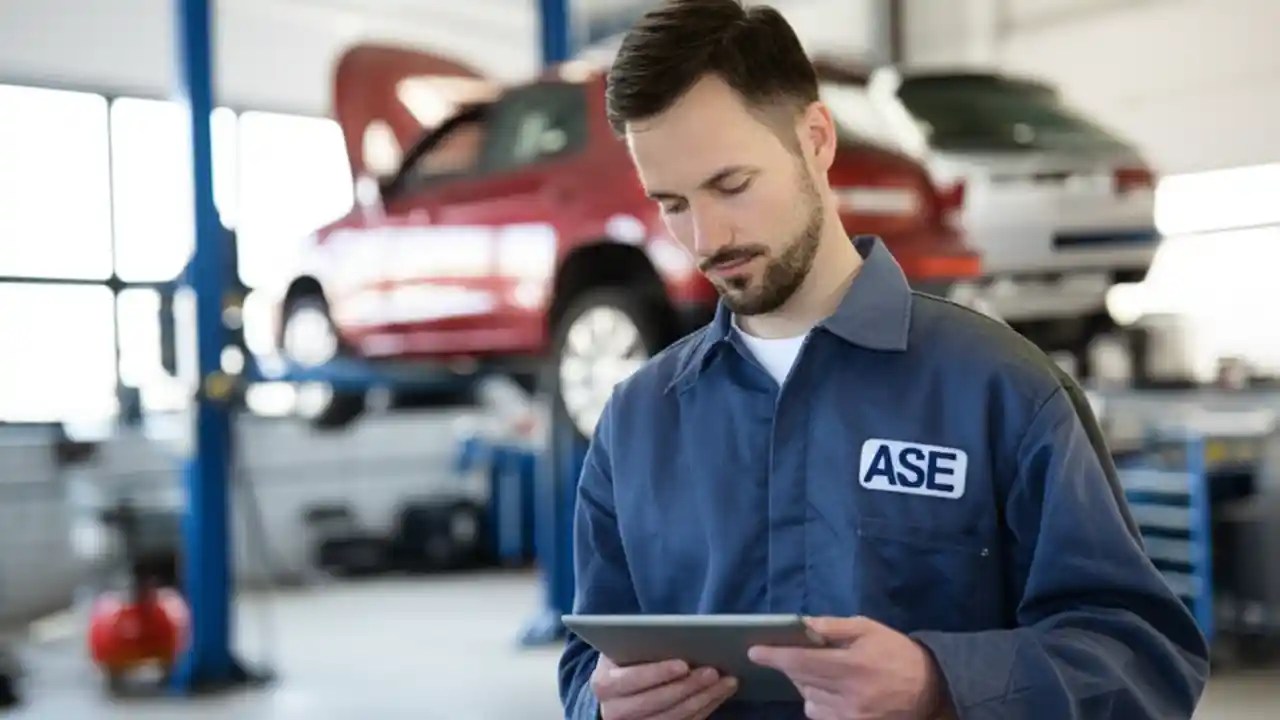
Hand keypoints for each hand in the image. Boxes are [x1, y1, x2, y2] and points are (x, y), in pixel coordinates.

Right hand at [590, 654, 738, 719]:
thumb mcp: (624, 648)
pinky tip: (719, 694)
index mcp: (605, 684)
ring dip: (703, 700)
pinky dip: (704, 710)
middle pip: (656, 703)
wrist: (615, 690)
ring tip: (725, 682)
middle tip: (713, 672)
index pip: (631, 680)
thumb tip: (677, 635)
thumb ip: (642, 644)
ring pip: (672, 718)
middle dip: (688, 687)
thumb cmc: (624, 660)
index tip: (684, 664)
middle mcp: (615, 711)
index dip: (658, 673)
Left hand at [748, 616, 951, 719]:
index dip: (776, 657)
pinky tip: (833, 692)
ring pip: (808, 700)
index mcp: (854, 665)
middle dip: (793, 666)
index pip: (803, 662)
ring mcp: (850, 716)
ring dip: (808, 685)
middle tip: (799, 654)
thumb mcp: (869, 629)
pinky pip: (819, 714)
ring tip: (827, 674)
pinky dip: (818, 702)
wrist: (929, 691)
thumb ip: (834, 627)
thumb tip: (803, 624)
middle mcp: (850, 695)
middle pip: (802, 681)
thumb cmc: (896, 653)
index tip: (755, 651)